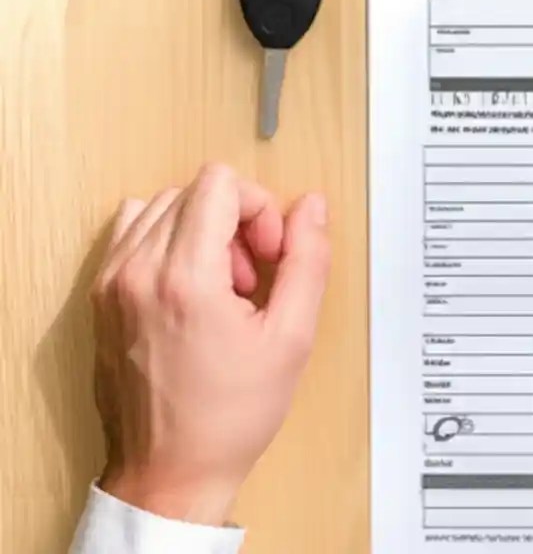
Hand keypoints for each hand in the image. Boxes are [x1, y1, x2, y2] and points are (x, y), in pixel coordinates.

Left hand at [90, 164, 329, 523]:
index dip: (260, 209)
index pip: (220, 184)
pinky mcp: (99, 298)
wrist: (171, 471)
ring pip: (159, 208)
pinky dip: (167, 245)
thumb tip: (310, 208)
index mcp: (184, 278)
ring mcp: (110, 284)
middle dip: (234, 220)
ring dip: (199, 231)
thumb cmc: (229, 416)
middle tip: (253, 274)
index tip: (271, 256)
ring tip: (222, 285)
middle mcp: (136, 271)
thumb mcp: (291, 338)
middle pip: (191, 192)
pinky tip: (192, 290)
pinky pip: (131, 236)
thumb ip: (307, 261)